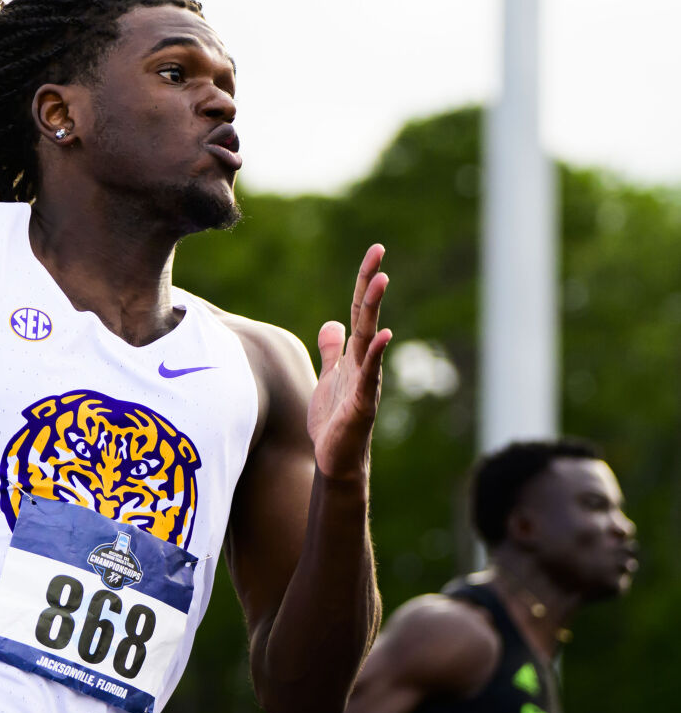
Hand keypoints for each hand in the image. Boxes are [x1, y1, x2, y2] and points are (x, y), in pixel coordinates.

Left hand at [306, 245, 391, 482]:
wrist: (335, 461)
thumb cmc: (333, 422)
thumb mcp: (329, 378)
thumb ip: (332, 351)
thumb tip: (332, 324)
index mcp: (354, 355)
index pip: (358, 311)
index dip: (363, 282)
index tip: (375, 251)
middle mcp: (364, 363)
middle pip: (366, 316)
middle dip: (370, 284)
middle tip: (377, 252)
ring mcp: (365, 382)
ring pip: (370, 339)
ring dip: (373, 309)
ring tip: (380, 280)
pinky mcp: (362, 404)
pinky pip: (370, 375)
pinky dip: (377, 355)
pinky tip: (383, 335)